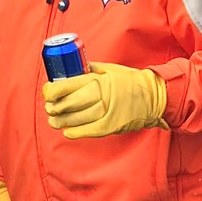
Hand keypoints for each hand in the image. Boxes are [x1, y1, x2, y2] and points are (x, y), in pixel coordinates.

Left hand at [42, 63, 167, 138]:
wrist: (153, 96)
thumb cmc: (130, 81)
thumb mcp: (110, 69)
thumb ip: (90, 70)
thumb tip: (70, 72)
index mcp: (98, 80)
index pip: (67, 86)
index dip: (52, 91)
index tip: (48, 92)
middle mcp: (100, 96)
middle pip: (68, 103)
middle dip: (54, 107)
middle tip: (49, 108)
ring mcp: (106, 112)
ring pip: (76, 118)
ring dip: (61, 121)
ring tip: (54, 120)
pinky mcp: (110, 126)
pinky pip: (88, 130)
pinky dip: (75, 131)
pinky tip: (67, 130)